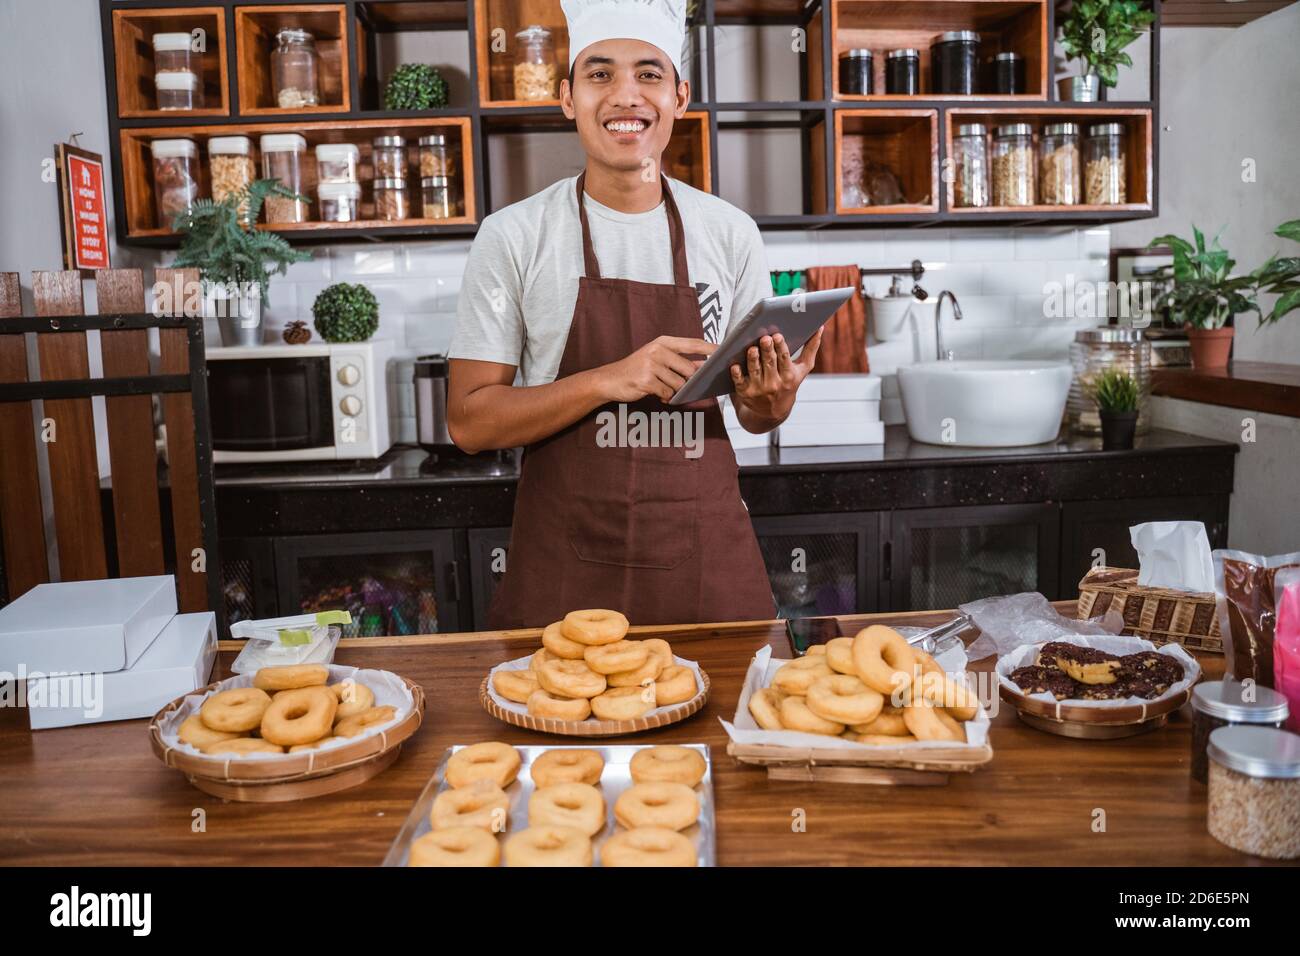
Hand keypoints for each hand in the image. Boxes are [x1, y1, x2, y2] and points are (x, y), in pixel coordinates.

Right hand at [597, 335, 715, 402]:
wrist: (609, 380)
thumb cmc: (636, 370)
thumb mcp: (657, 359)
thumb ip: (679, 361)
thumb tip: (703, 366)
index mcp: (662, 342)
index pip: (692, 343)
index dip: (709, 347)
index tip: (722, 351)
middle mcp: (657, 350)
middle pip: (688, 369)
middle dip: (686, 382)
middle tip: (676, 384)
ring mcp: (651, 365)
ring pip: (678, 384)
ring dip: (673, 391)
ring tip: (661, 388)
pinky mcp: (646, 380)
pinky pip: (667, 393)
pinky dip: (664, 397)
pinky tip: (655, 394)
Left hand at [730, 329, 822, 421]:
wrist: (773, 411)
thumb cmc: (788, 383)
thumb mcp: (802, 369)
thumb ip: (811, 348)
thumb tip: (820, 328)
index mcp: (789, 375)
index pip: (784, 358)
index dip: (780, 347)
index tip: (777, 336)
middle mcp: (774, 383)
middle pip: (770, 363)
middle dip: (767, 350)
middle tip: (764, 338)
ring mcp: (759, 389)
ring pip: (755, 371)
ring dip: (753, 360)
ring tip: (752, 349)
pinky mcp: (745, 393)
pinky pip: (739, 382)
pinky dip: (736, 374)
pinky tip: (734, 365)